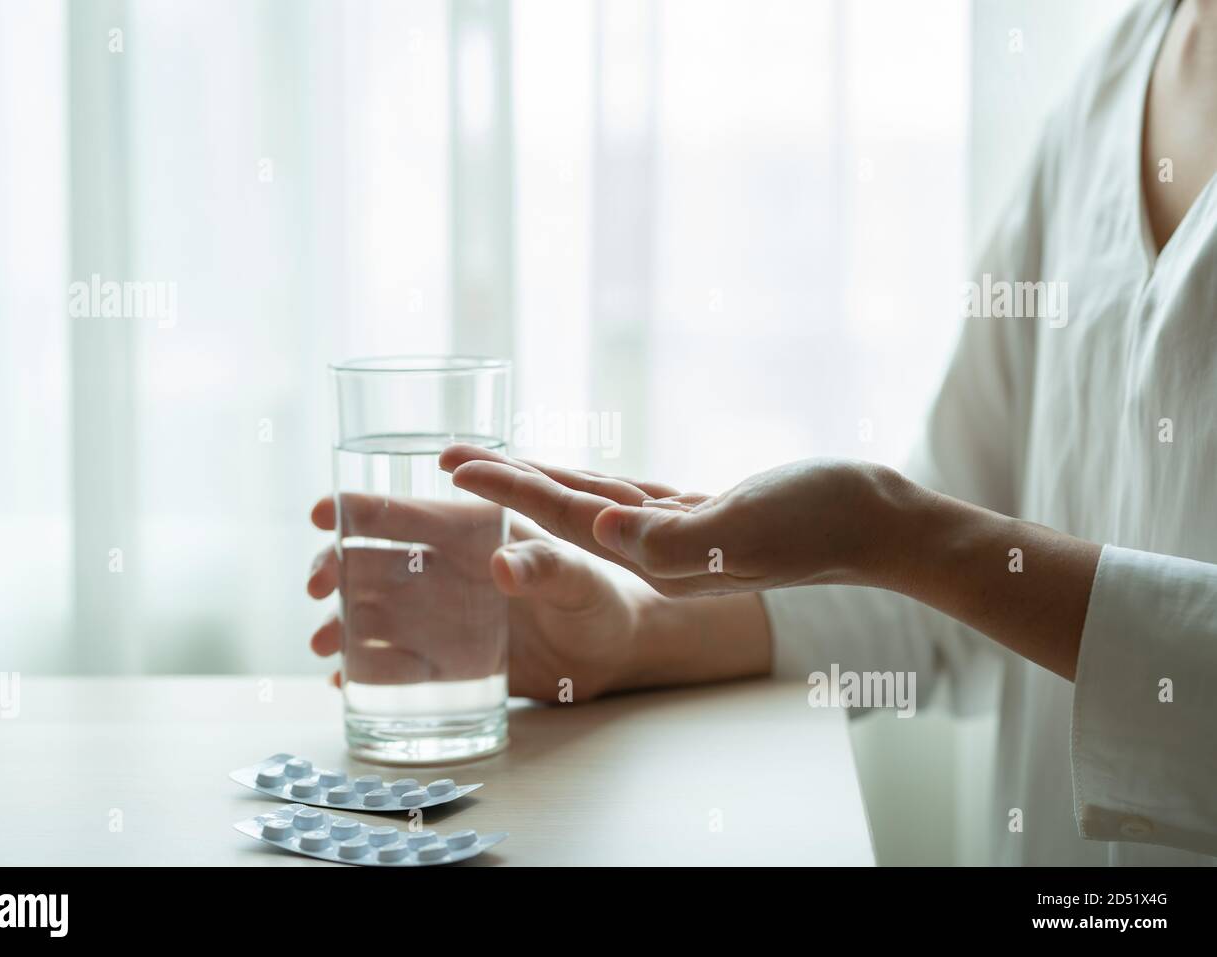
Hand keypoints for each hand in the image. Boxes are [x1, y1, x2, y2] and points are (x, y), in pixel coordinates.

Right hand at [305, 494, 640, 702]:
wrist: (611, 653)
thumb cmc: (600, 597)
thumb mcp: (579, 579)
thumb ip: (548, 568)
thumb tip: (504, 567)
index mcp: (471, 534)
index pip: (405, 514)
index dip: (359, 509)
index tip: (322, 513)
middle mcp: (444, 573)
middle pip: (371, 563)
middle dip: (333, 569)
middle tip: (316, 587)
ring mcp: (440, 620)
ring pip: (372, 615)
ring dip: (340, 625)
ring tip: (323, 646)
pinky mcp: (447, 664)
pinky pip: (395, 666)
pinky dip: (365, 672)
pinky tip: (342, 684)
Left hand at [438, 445, 902, 597]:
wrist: (878, 523)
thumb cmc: (820, 522)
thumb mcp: (745, 529)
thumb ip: (673, 538)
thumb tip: (601, 531)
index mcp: (659, 557)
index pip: (562, 521)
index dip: (506, 490)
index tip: (453, 464)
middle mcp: (658, 553)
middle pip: (562, 514)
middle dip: (504, 486)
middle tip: (448, 456)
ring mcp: (679, 537)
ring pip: (593, 503)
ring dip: (542, 482)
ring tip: (496, 462)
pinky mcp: (702, 517)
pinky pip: (631, 498)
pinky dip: (596, 484)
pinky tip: (576, 479)